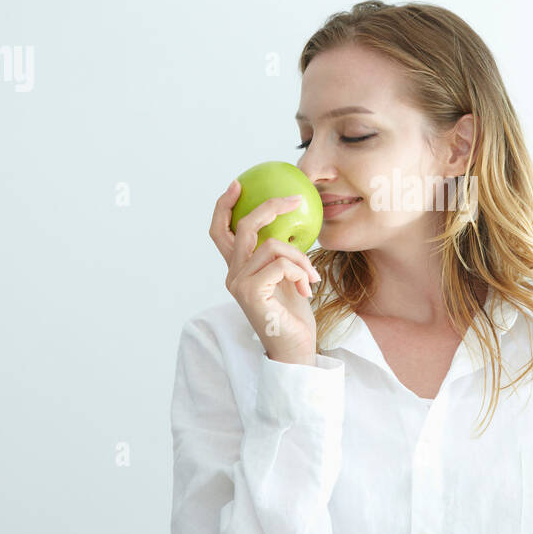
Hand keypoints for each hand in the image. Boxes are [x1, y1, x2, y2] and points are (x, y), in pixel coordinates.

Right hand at [210, 179, 321, 363]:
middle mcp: (233, 274)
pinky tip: (308, 288)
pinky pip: (280, 265)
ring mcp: (239, 284)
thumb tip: (292, 222)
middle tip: (294, 200)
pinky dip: (300, 272)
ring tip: (312, 277)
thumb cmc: (293, 315)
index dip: (224, 205)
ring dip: (301, 258)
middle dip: (269, 207)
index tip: (239, 184)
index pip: (221, 231)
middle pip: (243, 227)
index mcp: (238, 268)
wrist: (295, 349)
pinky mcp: (251, 294)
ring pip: (272, 246)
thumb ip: (281, 255)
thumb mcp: (288, 277)